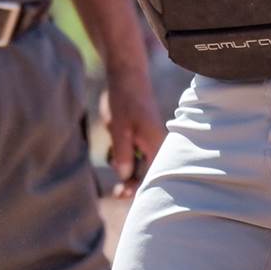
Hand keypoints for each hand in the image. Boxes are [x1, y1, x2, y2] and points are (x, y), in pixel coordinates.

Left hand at [99, 70, 165, 198]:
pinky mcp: (143, 134)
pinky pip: (137, 152)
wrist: (127, 75)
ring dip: (127, 167)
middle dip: (133, 182)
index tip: (120, 194)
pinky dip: (126, 155)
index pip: (153, 176)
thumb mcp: (119, 128)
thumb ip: (123, 154)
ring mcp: (151, 138)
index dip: (138, 189)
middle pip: (149, 173)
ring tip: (112, 158)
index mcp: (157, 143)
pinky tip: (115, 146)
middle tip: (117, 192)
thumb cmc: (124, 100)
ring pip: (142, 163)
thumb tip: (125, 177)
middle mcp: (158, 143)